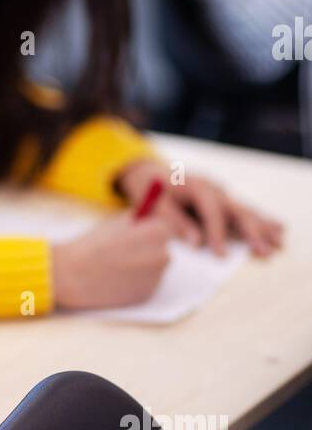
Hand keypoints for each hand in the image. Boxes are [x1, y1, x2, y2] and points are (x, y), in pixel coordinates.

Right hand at [53, 212, 171, 308]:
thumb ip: (138, 220)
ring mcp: (157, 278)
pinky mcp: (147, 295)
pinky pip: (146, 285)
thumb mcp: (116, 222)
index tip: (137, 234)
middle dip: (148, 248)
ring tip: (115, 265)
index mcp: (157, 232)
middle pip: (162, 249)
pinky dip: (135, 282)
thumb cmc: (92, 245)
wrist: (73, 275)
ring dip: (142, 266)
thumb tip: (151, 220)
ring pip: (154, 268)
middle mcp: (163, 255)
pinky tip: (116, 279)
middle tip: (125, 250)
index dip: (148, 231)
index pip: (164, 228)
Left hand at [115, 159, 283, 257]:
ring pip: (245, 211)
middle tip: (263, 251)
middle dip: (251, 231)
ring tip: (279, 243)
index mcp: (196, 185)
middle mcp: (213, 188)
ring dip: (263, 228)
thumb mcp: (154, 204)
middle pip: (236, 209)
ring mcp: (221, 193)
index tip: (222, 255)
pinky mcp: (224, 201)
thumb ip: (175, 222)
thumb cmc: (150, 190)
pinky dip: (261, 222)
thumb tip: (196, 243)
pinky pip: (244, 212)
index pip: (211, 211)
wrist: (152, 173)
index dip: (217, 233)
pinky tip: (279, 230)